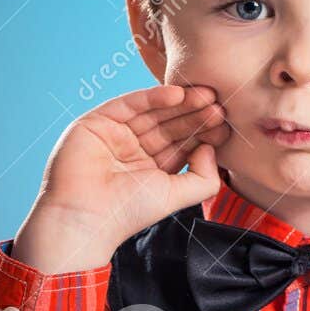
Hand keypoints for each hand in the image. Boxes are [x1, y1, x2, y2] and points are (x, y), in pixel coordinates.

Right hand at [12, 83, 229, 271]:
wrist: (84, 216)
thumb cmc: (128, 212)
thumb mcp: (176, 195)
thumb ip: (203, 177)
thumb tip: (211, 149)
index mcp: (153, 167)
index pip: (182, 143)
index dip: (203, 132)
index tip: (225, 124)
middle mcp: (135, 148)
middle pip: (171, 124)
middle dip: (195, 114)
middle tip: (219, 103)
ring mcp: (117, 133)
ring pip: (154, 112)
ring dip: (180, 102)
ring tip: (205, 95)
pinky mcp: (98, 121)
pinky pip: (130, 104)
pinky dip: (153, 97)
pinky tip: (177, 94)